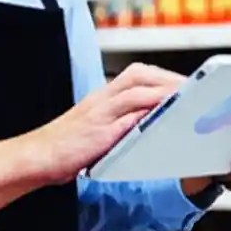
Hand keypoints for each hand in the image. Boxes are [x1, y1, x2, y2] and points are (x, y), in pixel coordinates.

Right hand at [22, 63, 183, 184]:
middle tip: (192, 88)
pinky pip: (127, 119)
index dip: (162, 75)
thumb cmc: (67, 144)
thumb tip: (150, 120)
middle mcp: (102, 98)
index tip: (184, 82)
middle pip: (140, 76)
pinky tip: (164, 119)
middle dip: (167, 79)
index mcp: (102, 95)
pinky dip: (147, 115)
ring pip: (136, 92)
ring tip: (186, 99)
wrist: (38, 155)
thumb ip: (121, 120)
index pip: (137, 75)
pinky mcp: (99, 132)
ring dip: (163, 93)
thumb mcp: (96, 125)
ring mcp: (100, 114)